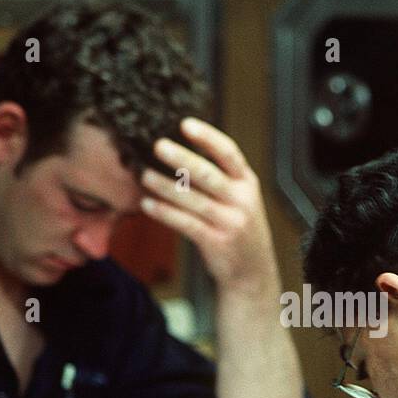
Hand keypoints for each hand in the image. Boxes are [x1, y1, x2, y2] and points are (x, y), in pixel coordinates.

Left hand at [138, 117, 279, 294]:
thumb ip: (220, 179)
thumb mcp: (241, 200)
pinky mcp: (217, 243)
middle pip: (209, 174)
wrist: (253, 273)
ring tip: (145, 175)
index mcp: (248, 184)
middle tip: (157, 145)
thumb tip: (180, 152)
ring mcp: (231, 223)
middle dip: (182, 158)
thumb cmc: (239, 230)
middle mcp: (242, 201)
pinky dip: (165, 213)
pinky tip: (147, 204)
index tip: (185, 124)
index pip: (229, 153)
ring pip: (194, 200)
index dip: (208, 137)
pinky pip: (187, 224)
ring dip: (166, 186)